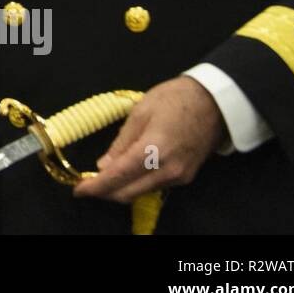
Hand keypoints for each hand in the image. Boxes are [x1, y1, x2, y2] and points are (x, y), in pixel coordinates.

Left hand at [73, 77, 225, 203]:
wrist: (215, 102)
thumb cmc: (176, 99)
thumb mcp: (140, 112)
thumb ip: (121, 143)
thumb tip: (104, 165)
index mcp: (154, 150)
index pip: (118, 176)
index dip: (96, 186)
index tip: (78, 189)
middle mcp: (168, 170)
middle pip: (128, 193)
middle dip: (104, 192)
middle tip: (87, 185)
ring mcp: (179, 177)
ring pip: (141, 192)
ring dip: (120, 189)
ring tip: (102, 177)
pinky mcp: (186, 177)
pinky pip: (154, 187)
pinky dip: (136, 184)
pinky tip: (125, 174)